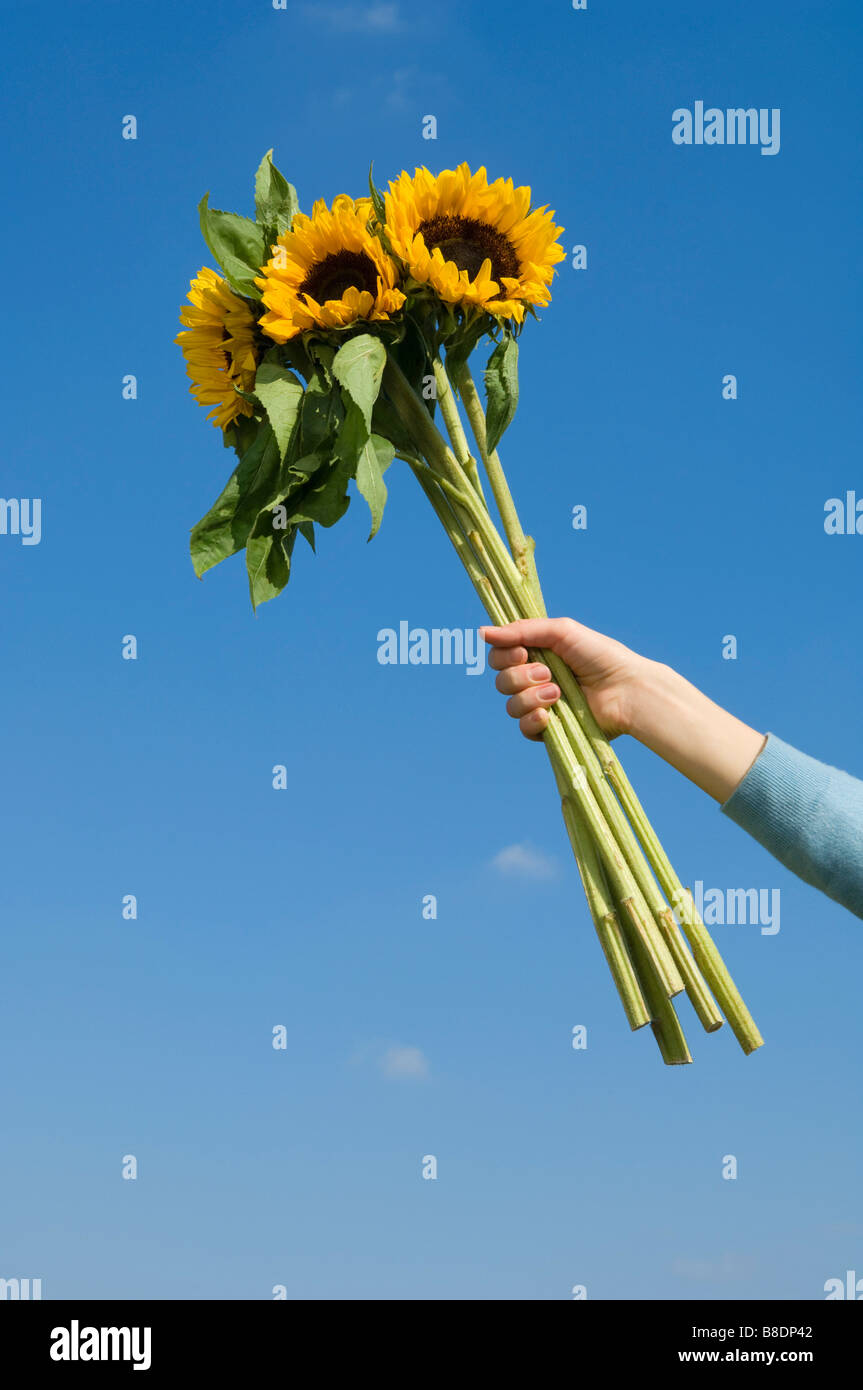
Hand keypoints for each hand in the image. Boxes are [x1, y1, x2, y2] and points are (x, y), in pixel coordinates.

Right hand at [481, 617, 647, 740]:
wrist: (626, 689)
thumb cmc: (600, 656)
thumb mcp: (562, 632)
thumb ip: (522, 630)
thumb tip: (481, 632)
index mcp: (537, 655)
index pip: (500, 657)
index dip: (504, 656)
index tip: (523, 653)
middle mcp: (535, 680)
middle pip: (501, 681)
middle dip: (519, 676)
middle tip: (547, 673)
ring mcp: (542, 705)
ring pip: (510, 705)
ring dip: (530, 697)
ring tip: (557, 693)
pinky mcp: (550, 729)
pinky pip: (524, 728)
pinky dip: (532, 720)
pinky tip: (548, 715)